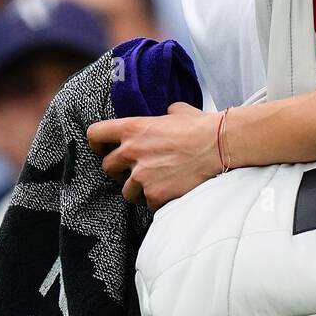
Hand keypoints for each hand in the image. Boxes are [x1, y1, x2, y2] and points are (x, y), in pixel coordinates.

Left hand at [86, 102, 223, 210]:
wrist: (220, 145)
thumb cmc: (201, 126)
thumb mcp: (177, 111)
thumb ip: (163, 115)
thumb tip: (167, 114)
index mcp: (132, 128)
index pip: (95, 134)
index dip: (97, 144)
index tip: (104, 150)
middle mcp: (131, 151)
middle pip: (108, 167)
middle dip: (120, 171)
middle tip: (137, 171)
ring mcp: (141, 175)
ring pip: (126, 191)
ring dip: (138, 189)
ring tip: (157, 183)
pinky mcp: (154, 194)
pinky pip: (147, 204)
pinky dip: (157, 201)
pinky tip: (171, 191)